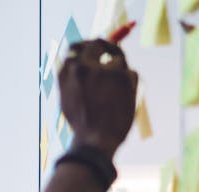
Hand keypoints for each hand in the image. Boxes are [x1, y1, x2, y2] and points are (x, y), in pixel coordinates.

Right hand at [58, 39, 137, 159]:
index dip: (84, 47)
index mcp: (69, 71)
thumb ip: (72, 77)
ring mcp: (107, 69)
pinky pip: (131, 74)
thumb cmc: (81, 124)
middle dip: (105, 45)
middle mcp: (86, 65)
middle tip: (109, 50)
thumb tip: (78, 60)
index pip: (76, 48)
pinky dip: (129, 85)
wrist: (94, 141)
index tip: (90, 49)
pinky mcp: (126, 76)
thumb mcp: (67, 99)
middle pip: (98, 43)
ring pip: (118, 59)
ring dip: (118, 71)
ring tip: (115, 95)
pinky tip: (122, 102)